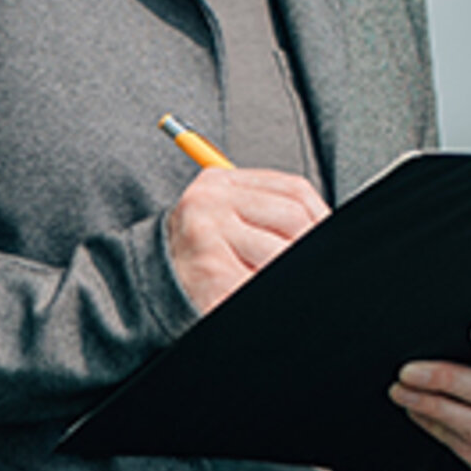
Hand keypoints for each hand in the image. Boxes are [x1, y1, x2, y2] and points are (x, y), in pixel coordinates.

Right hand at [161, 165, 327, 313]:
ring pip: (282, 255)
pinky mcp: (211, 273)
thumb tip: (323, 225)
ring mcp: (208, 236)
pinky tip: (246, 288)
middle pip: (294, 220)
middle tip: (299, 263)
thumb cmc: (198, 255)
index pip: (294, 190)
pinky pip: (259, 283)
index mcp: (220, 182)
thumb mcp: (229, 218)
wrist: (146, 285)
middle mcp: (210, 202)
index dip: (320, 217)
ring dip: (281, 272)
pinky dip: (260, 289)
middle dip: (303, 247)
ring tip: (260, 275)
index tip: (324, 234)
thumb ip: (268, 211)